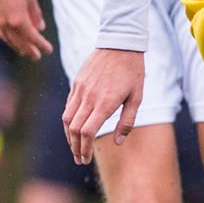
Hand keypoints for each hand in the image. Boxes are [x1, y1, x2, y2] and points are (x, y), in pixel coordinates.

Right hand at [0, 0, 52, 59]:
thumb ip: (35, 14)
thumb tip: (40, 27)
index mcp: (19, 20)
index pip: (33, 38)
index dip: (42, 45)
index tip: (48, 50)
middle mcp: (6, 23)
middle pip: (20, 43)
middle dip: (29, 50)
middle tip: (36, 56)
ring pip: (8, 39)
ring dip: (17, 46)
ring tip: (24, 50)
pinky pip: (0, 31)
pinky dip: (7, 37)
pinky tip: (10, 38)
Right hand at [63, 47, 144, 162]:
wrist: (120, 43)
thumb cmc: (132, 71)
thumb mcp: (136, 97)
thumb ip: (127, 122)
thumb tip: (118, 142)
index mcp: (104, 103)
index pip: (87, 132)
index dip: (84, 149)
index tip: (85, 159)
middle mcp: (89, 97)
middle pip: (74, 129)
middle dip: (75, 147)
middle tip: (79, 159)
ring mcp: (80, 89)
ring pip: (66, 118)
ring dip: (69, 136)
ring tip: (75, 147)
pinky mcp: (76, 82)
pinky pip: (68, 106)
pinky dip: (68, 120)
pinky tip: (74, 127)